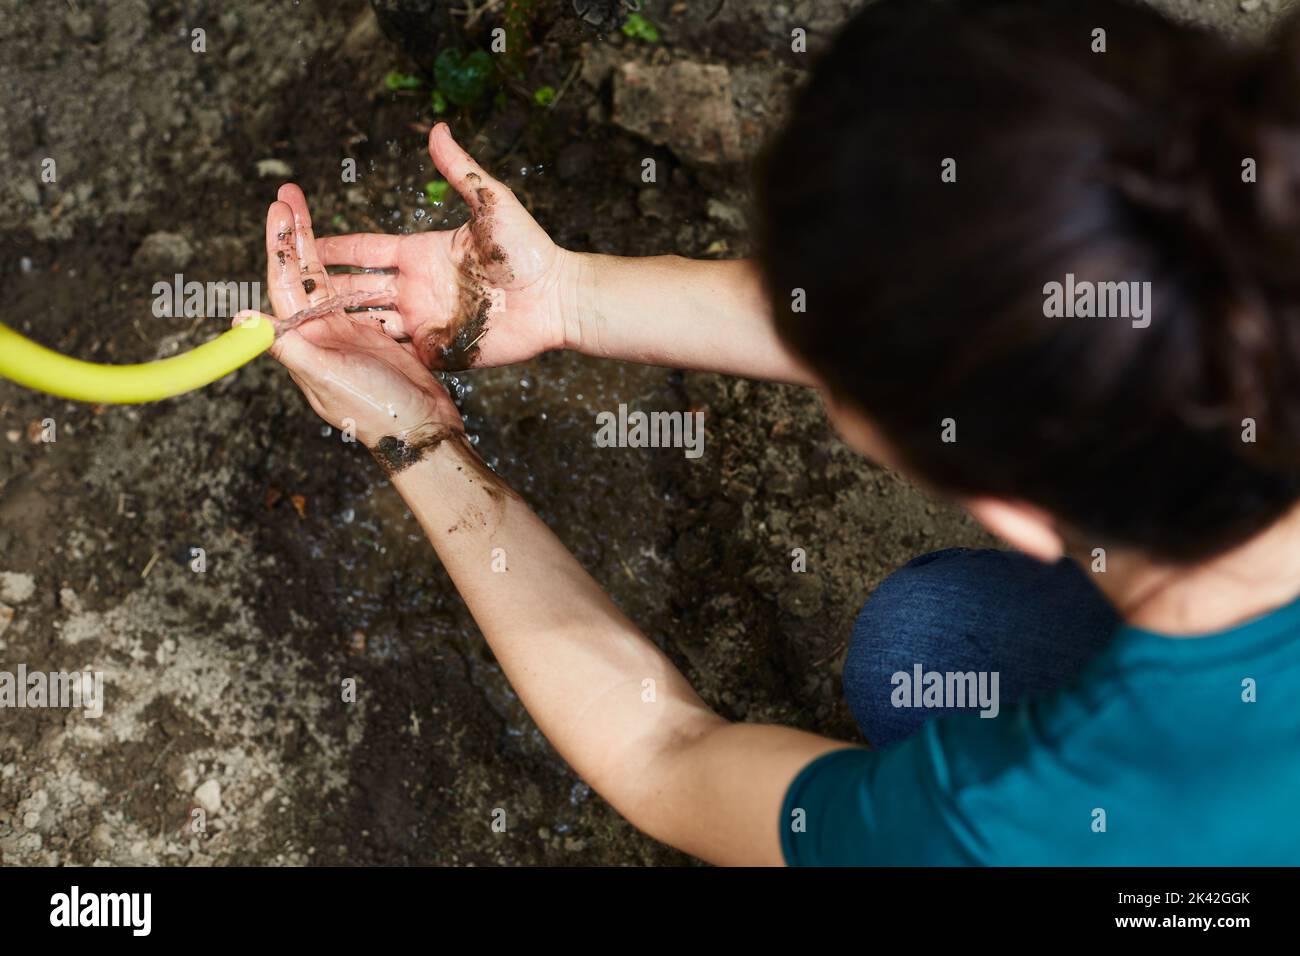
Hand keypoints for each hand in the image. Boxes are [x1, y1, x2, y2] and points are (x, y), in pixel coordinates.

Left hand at [238, 183, 462, 450]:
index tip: (277, 209)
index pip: (285, 285)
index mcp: (306, 341)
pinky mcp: (378, 337)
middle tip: (288, 194)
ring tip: (305, 210)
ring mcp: (350, 334)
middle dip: (293, 235)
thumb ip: (287, 347)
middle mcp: (322, 335)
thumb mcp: (327, 376)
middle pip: (303, 276)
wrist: (423, 431)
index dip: (279, 246)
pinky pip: (360, 295)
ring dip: (317, 246)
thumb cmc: (375, 410)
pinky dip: (353, 270)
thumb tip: (240, 319)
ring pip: (328, 280)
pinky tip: (350, 251)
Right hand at [317, 122, 574, 369]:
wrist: (557, 300)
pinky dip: (368, 355)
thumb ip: (460, 170)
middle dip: (321, 286)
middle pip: (357, 287)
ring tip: (298, 325)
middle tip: (283, 285)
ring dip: (337, 323)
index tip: (296, 238)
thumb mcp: (492, 205)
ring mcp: (424, 321)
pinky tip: (337, 358)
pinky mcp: (437, 350)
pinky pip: (397, 354)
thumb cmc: (529, 252)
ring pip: (369, 322)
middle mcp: (415, 287)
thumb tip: (438, 129)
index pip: (365, 249)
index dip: (332, 246)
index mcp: (420, 253)